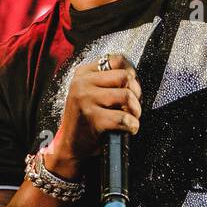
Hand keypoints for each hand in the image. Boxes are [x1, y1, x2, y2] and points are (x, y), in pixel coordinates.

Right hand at [50, 53, 141, 175]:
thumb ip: (106, 80)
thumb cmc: (86, 119)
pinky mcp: (93, 119)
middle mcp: (82, 83)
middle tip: (132, 106)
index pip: (117, 60)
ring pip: (127, 95)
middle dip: (136, 93)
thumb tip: (133, 76)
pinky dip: (132, 125)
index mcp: (83, 73)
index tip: (131, 87)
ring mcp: (86, 100)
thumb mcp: (89, 92)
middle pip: (125, 76)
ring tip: (130, 117)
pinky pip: (124, 118)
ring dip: (135, 110)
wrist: (70, 146)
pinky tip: (128, 129)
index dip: (131, 72)